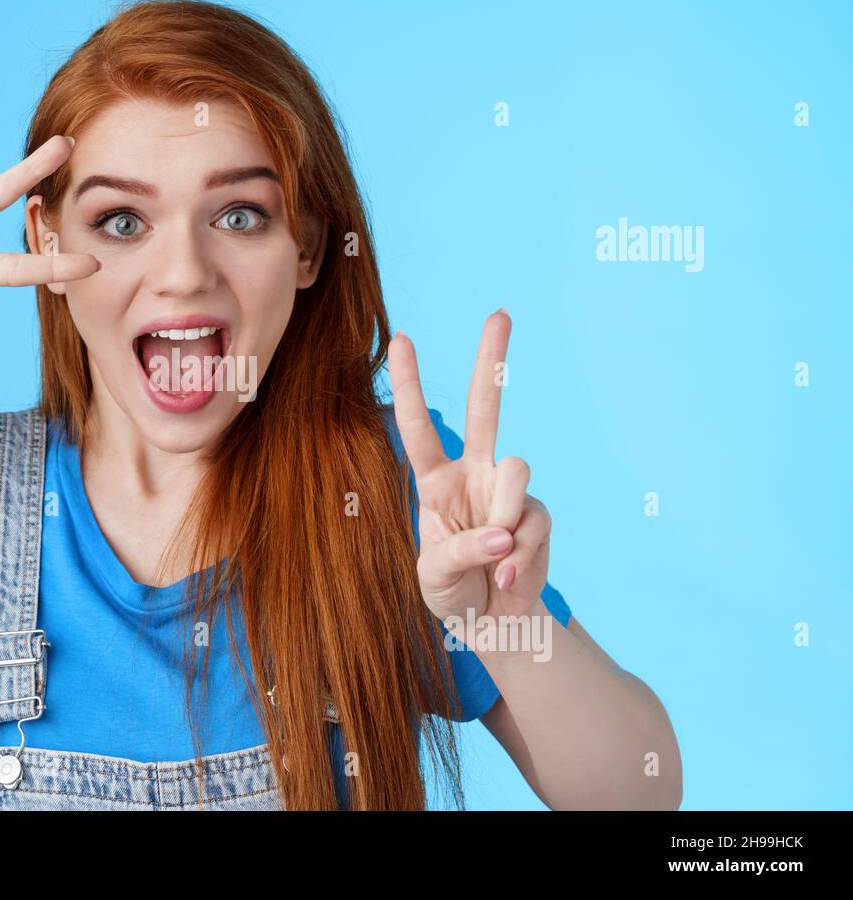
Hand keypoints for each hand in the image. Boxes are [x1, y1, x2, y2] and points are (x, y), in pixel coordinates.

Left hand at [388, 311, 551, 635]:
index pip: (417, 427)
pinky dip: (519, 556)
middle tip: (499, 312)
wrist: (492, 625)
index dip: (410, 384)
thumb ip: (459, 551)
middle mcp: (473, 474)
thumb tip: (501, 535)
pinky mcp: (537, 515)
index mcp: (434, 481)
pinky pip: (532, 521)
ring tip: (493, 560)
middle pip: (486, 408)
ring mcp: (508, 492)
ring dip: (503, 517)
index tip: (401, 337)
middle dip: (492, 359)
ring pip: (516, 468)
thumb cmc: (452, 593)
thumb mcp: (434, 576)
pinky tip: (508, 579)